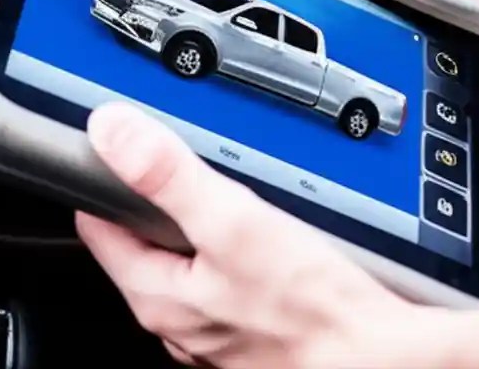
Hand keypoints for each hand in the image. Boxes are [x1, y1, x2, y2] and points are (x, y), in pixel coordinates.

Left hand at [76, 103, 461, 367]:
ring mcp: (214, 334)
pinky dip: (234, 258)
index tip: (115, 148)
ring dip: (198, 231)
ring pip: (186, 265)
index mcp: (155, 295)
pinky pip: (226, 284)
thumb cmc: (313, 308)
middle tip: (184, 166)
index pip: (97, 226)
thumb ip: (167, 174)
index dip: (103, 179)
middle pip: (141, 245)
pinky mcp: (250, 336)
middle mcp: (176, 322)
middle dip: (156, 204)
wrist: (380, 358)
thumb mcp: (233, 220)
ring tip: (229, 200)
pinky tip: (266, 244)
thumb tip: (112, 131)